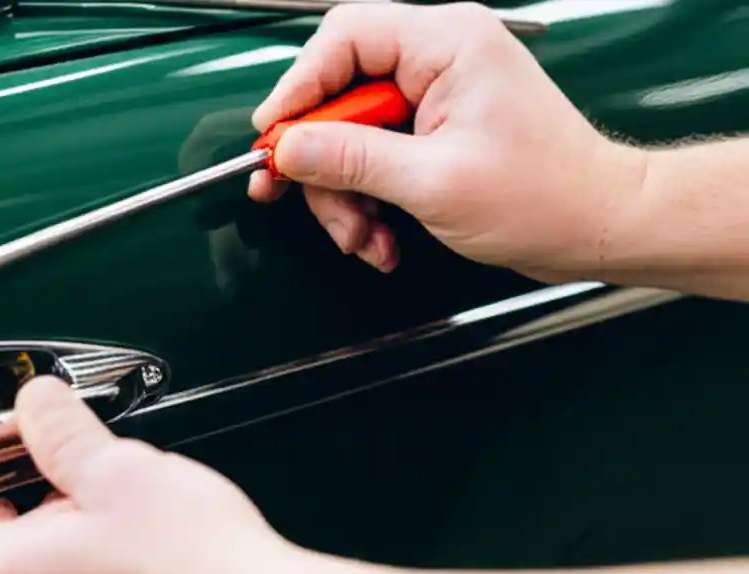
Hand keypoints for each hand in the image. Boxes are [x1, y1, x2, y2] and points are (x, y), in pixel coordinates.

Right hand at [248, 1, 647, 281]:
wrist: (598, 226)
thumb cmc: (547, 196)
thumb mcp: (433, 182)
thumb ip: (353, 160)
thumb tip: (290, 147)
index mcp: (447, 44)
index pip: (344, 38)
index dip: (298, 87)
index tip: (273, 137)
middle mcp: (439, 57)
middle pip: (339, 91)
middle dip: (320, 158)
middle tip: (294, 193)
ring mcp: (435, 94)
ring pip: (350, 133)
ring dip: (343, 193)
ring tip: (361, 237)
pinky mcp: (432, 129)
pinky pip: (373, 155)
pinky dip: (366, 199)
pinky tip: (379, 237)